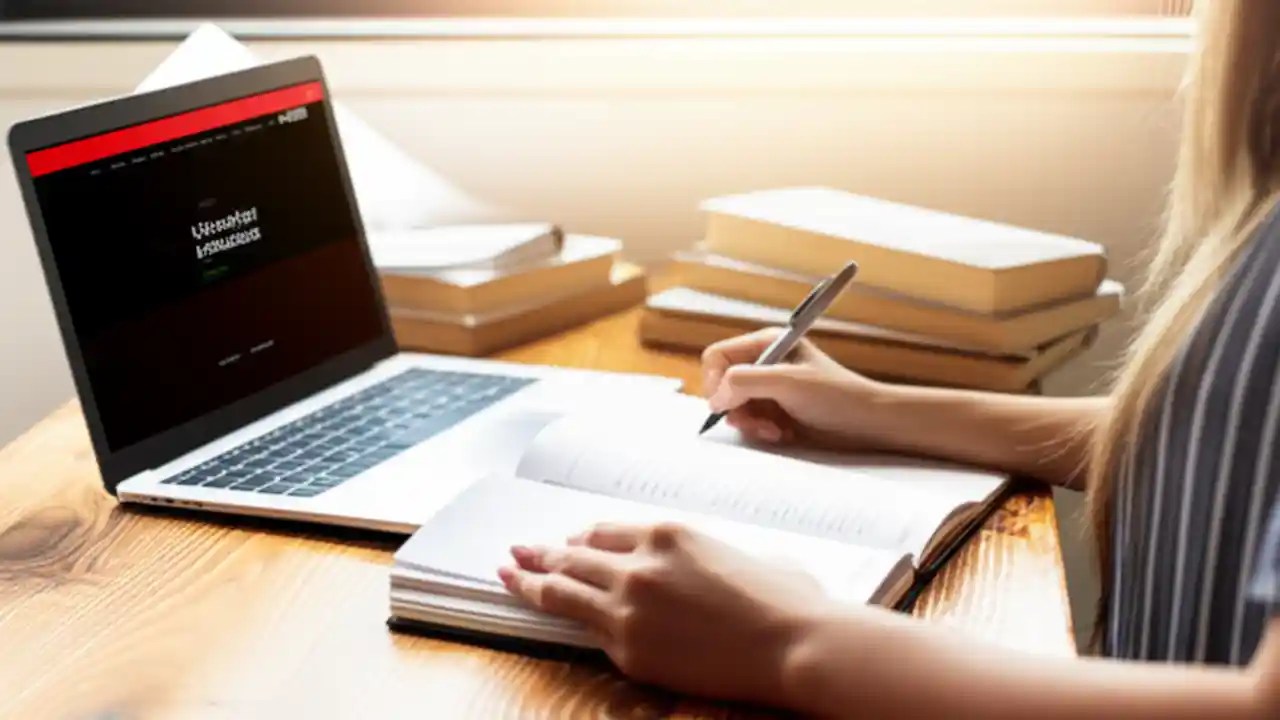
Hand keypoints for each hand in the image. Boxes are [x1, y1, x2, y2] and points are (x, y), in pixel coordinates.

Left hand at [498, 522, 828, 707]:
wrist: (792, 643)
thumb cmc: (782, 597)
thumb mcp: (734, 551)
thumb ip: (698, 552)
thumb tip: (690, 565)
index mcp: (665, 532)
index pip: (602, 532)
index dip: (580, 538)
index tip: (568, 542)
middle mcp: (638, 565)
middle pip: (571, 556)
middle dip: (539, 553)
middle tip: (517, 551)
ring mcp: (628, 609)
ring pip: (562, 592)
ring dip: (528, 582)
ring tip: (507, 575)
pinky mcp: (629, 650)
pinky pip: (590, 633)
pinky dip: (569, 622)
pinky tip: (552, 618)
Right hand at [701, 328, 890, 448]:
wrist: (869, 424)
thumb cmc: (836, 396)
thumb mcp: (789, 382)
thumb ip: (746, 381)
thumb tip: (716, 397)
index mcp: (766, 343)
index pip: (717, 356)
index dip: (715, 381)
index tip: (726, 404)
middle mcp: (764, 363)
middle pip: (722, 385)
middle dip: (736, 407)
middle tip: (758, 421)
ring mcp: (769, 389)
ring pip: (733, 408)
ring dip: (749, 423)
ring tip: (774, 430)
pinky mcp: (775, 412)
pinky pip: (749, 423)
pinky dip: (760, 431)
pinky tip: (782, 434)